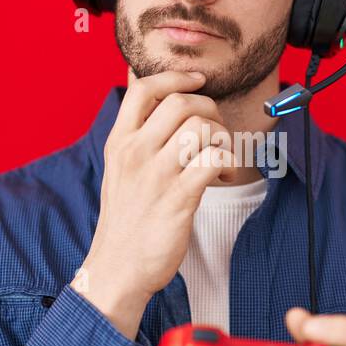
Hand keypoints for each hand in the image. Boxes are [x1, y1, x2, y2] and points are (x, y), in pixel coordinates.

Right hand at [74, 70, 236, 339]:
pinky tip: (225, 177)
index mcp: (120, 142)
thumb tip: (137, 83)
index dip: (176, 76)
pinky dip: (228, 163)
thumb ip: (133, 132)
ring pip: (201, 128)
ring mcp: (156, 175)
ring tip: (221, 159)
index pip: (144, 89)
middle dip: (210, 110)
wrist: (118, 269)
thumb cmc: (125, 219)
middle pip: (181, 103)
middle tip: (216, 133)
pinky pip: (214, 160)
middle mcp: (136, 153)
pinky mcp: (179, 199)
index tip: (198, 79)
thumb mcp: (117, 169)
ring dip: (222, 139)